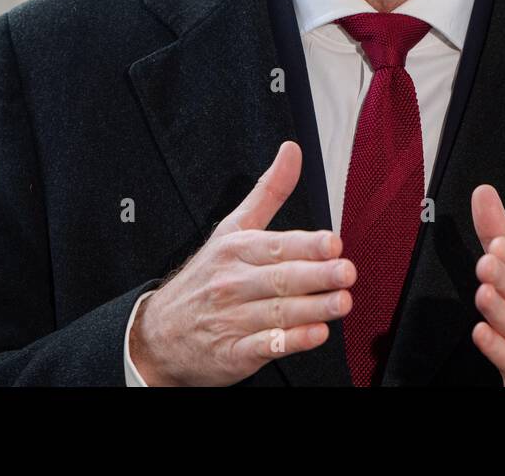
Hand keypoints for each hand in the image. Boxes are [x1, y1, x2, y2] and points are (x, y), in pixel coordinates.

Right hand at [129, 140, 355, 385]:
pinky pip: (265, 346)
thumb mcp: (232, 228)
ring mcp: (232, 319)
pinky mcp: (234, 353)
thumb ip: (269, 192)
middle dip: (316, 275)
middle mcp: (234, 283)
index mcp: (237, 250)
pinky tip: (315, 335)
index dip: (306, 245)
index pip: (276, 246)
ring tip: (342, 303)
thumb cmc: (206, 277)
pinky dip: (290, 342)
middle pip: (281, 279)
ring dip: (313, 308)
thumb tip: (292, 151)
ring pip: (278, 313)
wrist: (158, 333)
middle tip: (346, 272)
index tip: (333, 243)